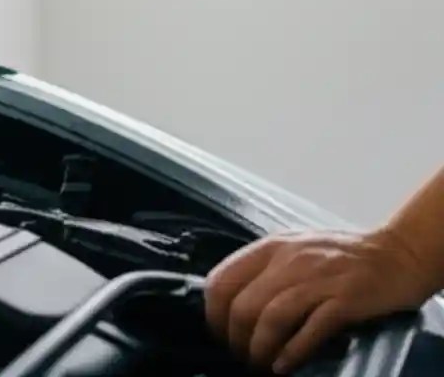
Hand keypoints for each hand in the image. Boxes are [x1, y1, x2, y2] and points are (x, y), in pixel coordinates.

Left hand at [204, 227, 439, 373]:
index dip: (214, 315)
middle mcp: (290, 260)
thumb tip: (231, 305)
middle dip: (236, 339)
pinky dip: (292, 352)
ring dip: (260, 349)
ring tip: (260, 365)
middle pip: (242, 305)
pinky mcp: (345, 299)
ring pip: (270, 318)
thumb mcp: (294, 250)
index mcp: (271, 248)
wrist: (398, 253)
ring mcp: (318, 279)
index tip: (221, 335)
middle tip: (242, 357)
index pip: (222, 281)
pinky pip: (310, 329)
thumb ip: (264, 270)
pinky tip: (284, 365)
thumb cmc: (342, 256)